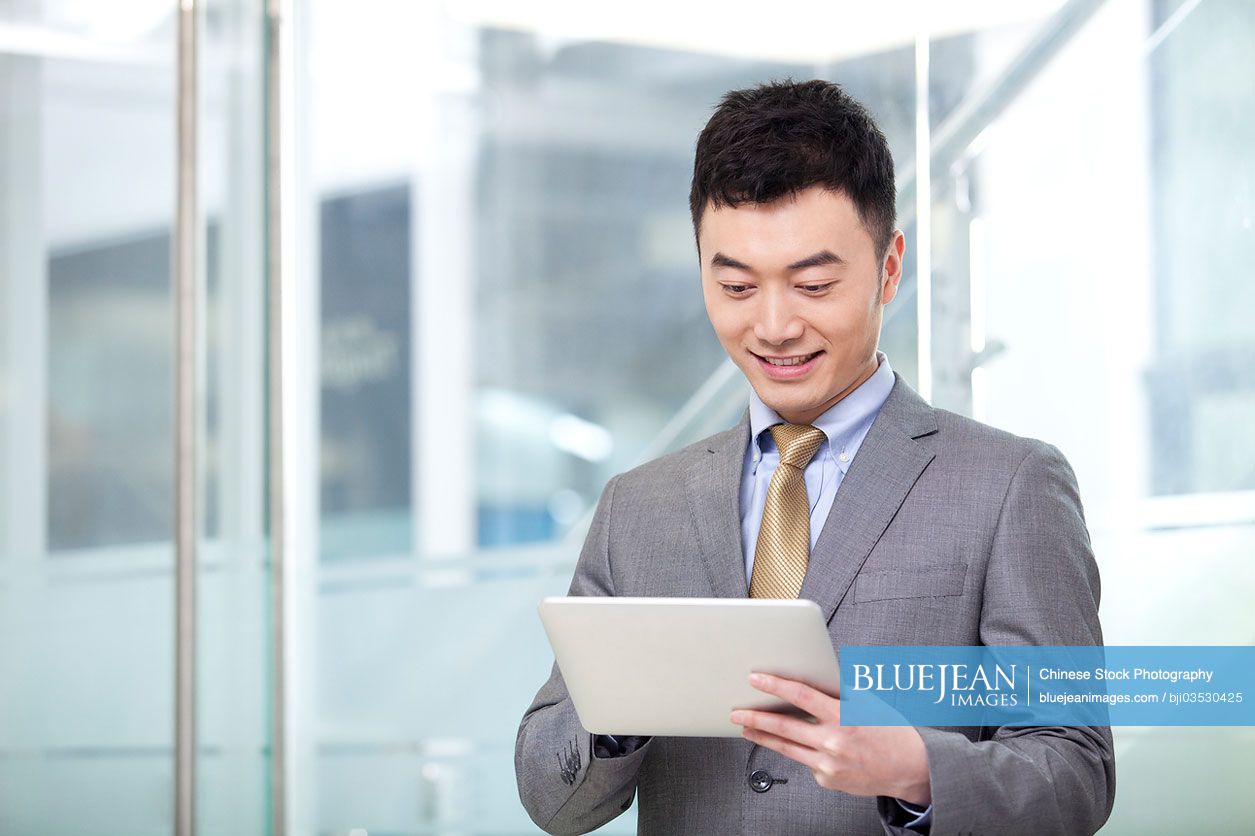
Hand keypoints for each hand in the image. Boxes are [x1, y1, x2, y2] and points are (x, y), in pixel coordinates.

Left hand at [729, 672, 931, 805]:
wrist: (912, 769)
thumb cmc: (892, 732)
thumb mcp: (868, 702)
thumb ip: (838, 692)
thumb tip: (813, 679)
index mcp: (843, 716)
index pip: (801, 696)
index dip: (775, 684)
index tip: (755, 678)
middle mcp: (833, 742)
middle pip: (784, 727)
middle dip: (755, 717)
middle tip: (735, 711)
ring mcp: (829, 765)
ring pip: (786, 748)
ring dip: (763, 737)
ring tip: (745, 727)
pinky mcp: (828, 780)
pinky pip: (807, 762)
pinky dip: (801, 751)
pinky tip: (801, 746)